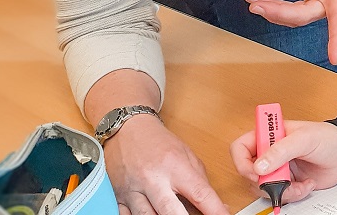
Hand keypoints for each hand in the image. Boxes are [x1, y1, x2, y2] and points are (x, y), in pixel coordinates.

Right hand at [103, 115, 227, 214]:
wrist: (128, 130)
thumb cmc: (160, 142)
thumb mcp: (187, 155)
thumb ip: (201, 182)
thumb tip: (217, 206)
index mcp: (175, 167)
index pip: (199, 193)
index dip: (214, 210)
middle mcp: (154, 179)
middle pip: (171, 211)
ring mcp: (134, 190)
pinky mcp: (119, 197)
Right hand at [230, 120, 336, 202]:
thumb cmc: (328, 137)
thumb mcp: (305, 138)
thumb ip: (282, 150)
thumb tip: (259, 166)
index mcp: (270, 134)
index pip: (241, 146)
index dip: (243, 161)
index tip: (256, 171)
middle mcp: (270, 152)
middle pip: (249, 172)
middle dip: (265, 182)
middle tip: (283, 180)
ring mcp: (277, 169)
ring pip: (262, 188)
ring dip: (281, 190)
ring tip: (299, 183)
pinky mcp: (287, 183)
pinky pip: (278, 196)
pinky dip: (292, 195)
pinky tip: (306, 185)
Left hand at [244, 0, 336, 64]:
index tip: (335, 58)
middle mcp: (331, 3)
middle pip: (304, 17)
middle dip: (279, 14)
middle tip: (256, 4)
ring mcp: (320, 6)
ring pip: (295, 17)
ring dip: (272, 11)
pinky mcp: (311, 4)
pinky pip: (291, 11)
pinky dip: (274, 7)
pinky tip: (260, 0)